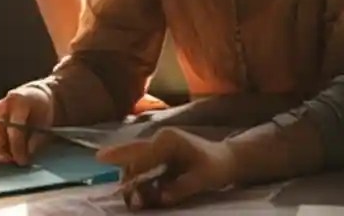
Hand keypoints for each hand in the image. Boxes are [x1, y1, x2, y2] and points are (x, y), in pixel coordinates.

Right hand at [0, 86, 54, 165]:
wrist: (32, 96)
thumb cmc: (41, 109)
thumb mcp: (45, 120)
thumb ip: (36, 137)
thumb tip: (27, 152)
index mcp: (18, 101)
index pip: (14, 128)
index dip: (17, 146)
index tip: (22, 160)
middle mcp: (2, 104)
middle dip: (4, 149)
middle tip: (13, 161)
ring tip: (5, 159)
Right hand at [96, 128, 237, 209]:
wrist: (226, 161)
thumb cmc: (216, 166)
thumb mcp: (202, 178)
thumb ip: (181, 187)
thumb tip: (162, 196)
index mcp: (167, 140)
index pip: (142, 155)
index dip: (129, 169)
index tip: (116, 178)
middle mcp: (158, 140)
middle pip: (132, 156)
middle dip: (126, 178)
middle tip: (126, 197)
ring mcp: (157, 149)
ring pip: (135, 165)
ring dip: (133, 184)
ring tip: (137, 204)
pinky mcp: (158, 159)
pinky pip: (143, 171)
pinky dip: (140, 184)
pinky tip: (143, 198)